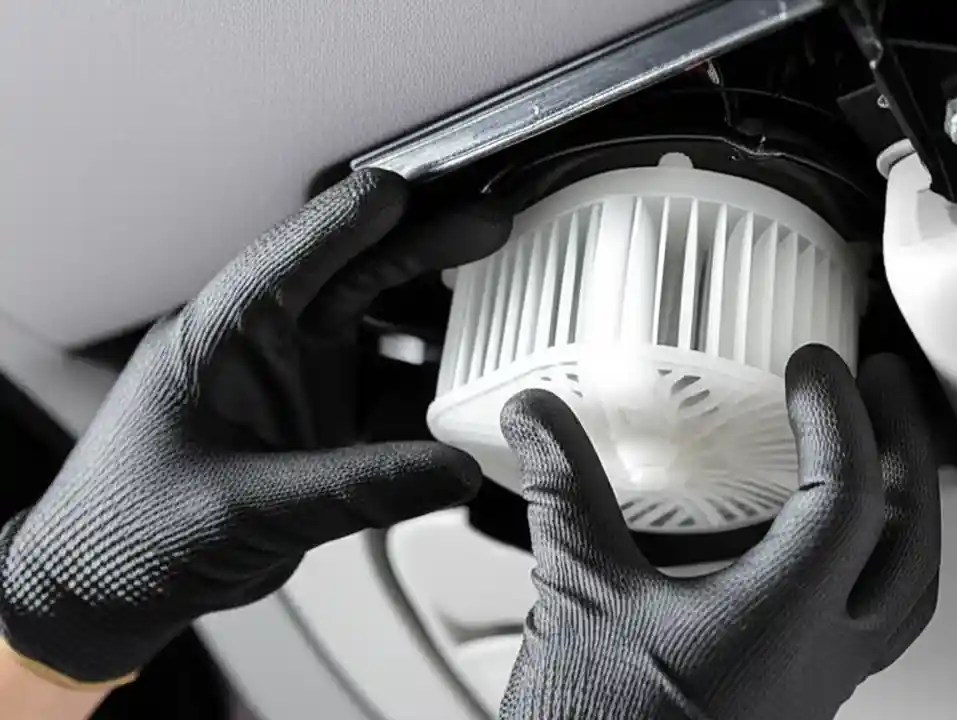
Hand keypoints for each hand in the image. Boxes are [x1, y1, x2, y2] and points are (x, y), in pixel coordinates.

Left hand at [0, 169, 510, 685]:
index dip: (359, 218)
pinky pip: (393, 396)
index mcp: (222, 334)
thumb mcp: (242, 507)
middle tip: (490, 226)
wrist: (110, 590)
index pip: (296, 253)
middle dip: (425, 249)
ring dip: (441, 318)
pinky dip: (436, 393)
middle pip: (357, 276)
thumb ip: (353, 489)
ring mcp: (300, 387)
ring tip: (503, 305)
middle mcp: (267, 348)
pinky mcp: (324, 430)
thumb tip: (452, 472)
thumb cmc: (130, 530)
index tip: (422, 190)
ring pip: (384, 330)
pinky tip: (475, 393)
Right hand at [498, 346, 940, 719]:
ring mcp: (819, 686)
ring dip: (908, 504)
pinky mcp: (801, 697)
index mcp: (775, 624)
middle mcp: (819, 659)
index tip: (817, 366)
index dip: (839, 414)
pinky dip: (874, 555)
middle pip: (913, 538)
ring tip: (884, 446)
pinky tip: (827, 536)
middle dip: (908, 445)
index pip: (847, 496)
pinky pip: (874, 618)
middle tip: (885, 382)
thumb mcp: (578, 598)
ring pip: (909, 587)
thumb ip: (565, 495)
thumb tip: (541, 416)